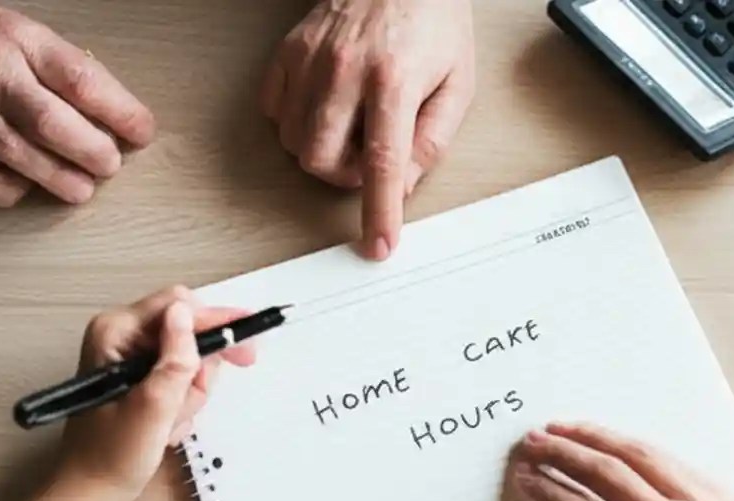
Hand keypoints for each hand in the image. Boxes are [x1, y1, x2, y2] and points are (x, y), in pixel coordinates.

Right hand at [0, 0, 154, 206]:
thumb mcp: (23, 35)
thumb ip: (65, 72)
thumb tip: (118, 119)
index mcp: (22, 40)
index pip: (82, 79)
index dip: (121, 112)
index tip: (142, 132)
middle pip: (52, 123)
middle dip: (92, 152)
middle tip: (109, 165)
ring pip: (19, 155)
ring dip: (60, 179)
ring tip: (81, 187)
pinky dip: (14, 190)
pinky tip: (28, 184)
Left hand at [57, 286, 255, 499]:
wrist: (92, 491)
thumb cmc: (112, 455)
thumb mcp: (153, 406)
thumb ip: (175, 357)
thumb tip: (187, 313)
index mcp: (115, 331)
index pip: (179, 306)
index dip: (217, 322)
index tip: (247, 343)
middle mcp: (121, 335)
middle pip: (188, 331)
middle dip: (197, 371)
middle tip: (189, 403)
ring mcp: (129, 355)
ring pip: (189, 357)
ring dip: (191, 392)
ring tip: (172, 420)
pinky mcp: (138, 374)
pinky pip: (181, 375)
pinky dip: (183, 401)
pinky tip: (168, 424)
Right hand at [259, 0, 474, 259]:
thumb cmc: (434, 21)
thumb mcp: (457, 82)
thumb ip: (432, 140)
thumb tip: (403, 186)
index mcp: (394, 79)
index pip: (382, 162)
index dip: (379, 211)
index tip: (378, 244)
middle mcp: (346, 69)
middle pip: (323, 160)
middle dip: (347, 176)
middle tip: (371, 157)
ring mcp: (311, 59)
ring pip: (296, 143)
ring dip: (324, 153)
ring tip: (352, 129)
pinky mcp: (289, 51)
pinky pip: (275, 112)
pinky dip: (297, 126)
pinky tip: (325, 112)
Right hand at [509, 423, 733, 500]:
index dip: (547, 491)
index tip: (525, 478)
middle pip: (602, 473)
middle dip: (561, 453)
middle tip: (531, 443)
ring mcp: (697, 500)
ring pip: (634, 453)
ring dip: (593, 436)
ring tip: (561, 427)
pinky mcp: (717, 491)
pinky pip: (665, 457)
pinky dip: (631, 443)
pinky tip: (613, 438)